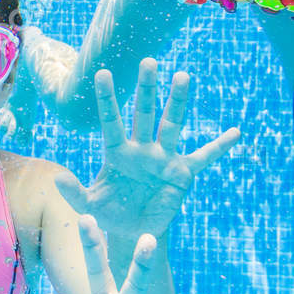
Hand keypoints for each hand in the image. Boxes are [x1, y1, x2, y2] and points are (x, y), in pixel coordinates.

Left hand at [58, 59, 240, 239]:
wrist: (135, 232)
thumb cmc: (110, 214)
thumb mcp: (89, 207)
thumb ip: (74, 193)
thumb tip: (58, 177)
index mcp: (118, 152)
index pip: (111, 121)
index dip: (106, 98)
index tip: (101, 72)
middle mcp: (142, 148)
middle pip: (144, 113)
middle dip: (147, 89)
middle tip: (148, 61)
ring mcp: (164, 157)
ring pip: (172, 124)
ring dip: (178, 101)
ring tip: (183, 76)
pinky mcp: (182, 173)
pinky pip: (204, 157)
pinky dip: (219, 146)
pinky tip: (235, 132)